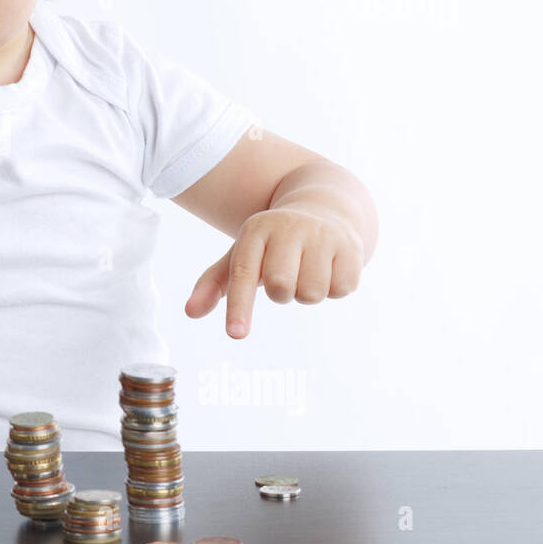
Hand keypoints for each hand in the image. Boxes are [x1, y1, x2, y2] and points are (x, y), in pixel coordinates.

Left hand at [184, 208, 363, 337]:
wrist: (324, 209)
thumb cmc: (275, 243)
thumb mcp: (243, 255)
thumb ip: (214, 284)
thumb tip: (190, 312)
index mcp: (257, 229)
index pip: (243, 273)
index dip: (239, 305)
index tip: (236, 334)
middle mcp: (289, 227)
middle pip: (281, 287)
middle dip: (282, 293)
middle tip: (286, 275)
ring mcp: (323, 234)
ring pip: (312, 293)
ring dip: (308, 292)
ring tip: (309, 269)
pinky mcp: (352, 245)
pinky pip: (341, 289)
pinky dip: (335, 288)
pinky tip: (331, 267)